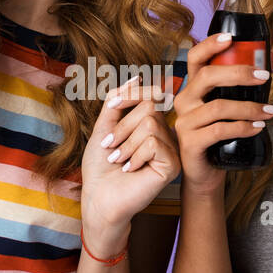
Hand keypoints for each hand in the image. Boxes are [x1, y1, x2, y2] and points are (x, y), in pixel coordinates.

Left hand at [79, 75, 180, 245]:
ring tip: (119, 161)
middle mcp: (165, 135)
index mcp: (151, 125)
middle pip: (149, 107)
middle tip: (111, 148)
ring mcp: (171, 150)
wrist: (99, 198)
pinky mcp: (172, 165)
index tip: (113, 109)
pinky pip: (154, 143)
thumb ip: (118, 101)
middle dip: (123, 127)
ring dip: (126, 144)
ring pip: (150, 124)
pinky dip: (135, 155)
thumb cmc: (100, 166)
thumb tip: (137, 75)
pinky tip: (131, 170)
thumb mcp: (104, 126)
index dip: (130, 95)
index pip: (149, 95)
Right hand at [173, 32, 272, 194]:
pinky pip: (219, 130)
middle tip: (264, 76)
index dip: (210, 45)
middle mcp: (185, 101)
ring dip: (249, 107)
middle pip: (208, 76)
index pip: (195, 58)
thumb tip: (270, 57)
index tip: (231, 38)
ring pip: (218, 106)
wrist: (207, 172)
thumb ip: (244, 85)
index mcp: (193, 88)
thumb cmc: (220, 136)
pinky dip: (243, 127)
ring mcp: (184, 122)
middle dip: (239, 73)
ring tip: (270, 112)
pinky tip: (257, 127)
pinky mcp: (190, 143)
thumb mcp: (230, 107)